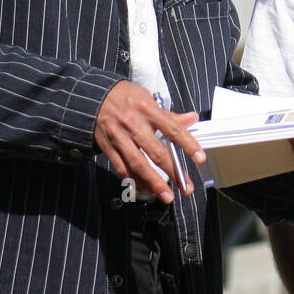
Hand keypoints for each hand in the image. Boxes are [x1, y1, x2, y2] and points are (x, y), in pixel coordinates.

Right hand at [94, 81, 205, 203]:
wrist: (92, 97)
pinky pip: (122, 168)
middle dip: (173, 172)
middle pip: (156, 152)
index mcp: (147, 110)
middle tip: (186, 187)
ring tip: (166, 195)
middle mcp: (133, 125)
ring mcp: (120, 138)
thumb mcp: (148, 98)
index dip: (188, 144)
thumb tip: (191, 119)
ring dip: (153, 183)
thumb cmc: (124, 97)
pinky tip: (146, 190)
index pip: (172, 129)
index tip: (200, 158)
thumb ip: (169, 114)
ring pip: (138, 164)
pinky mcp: (108, 148)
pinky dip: (135, 181)